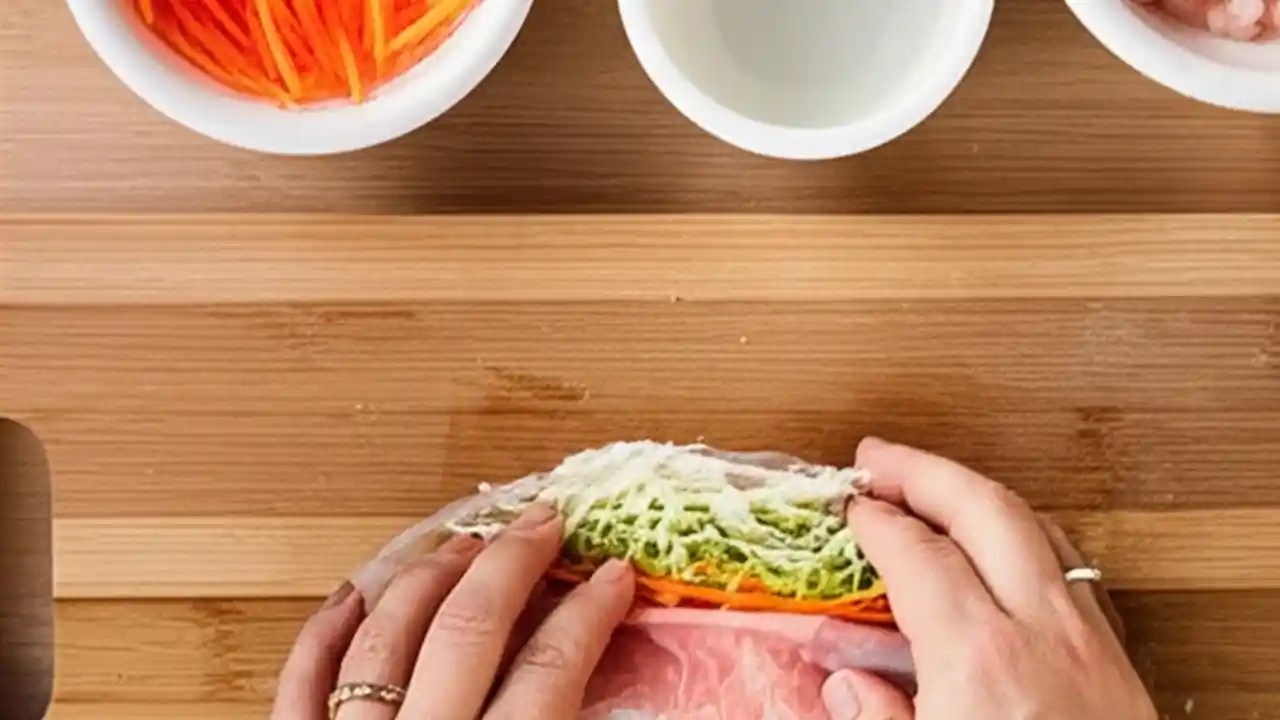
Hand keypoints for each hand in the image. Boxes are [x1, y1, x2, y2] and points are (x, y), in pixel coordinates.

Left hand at [271, 505, 634, 719]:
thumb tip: (597, 683)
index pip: (552, 670)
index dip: (591, 613)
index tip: (615, 575)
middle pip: (471, 628)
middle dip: (514, 563)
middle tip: (545, 522)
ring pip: (386, 635)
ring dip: (430, 577)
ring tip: (465, 544)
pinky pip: (301, 681)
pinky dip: (324, 632)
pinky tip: (353, 594)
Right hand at [825, 438, 1156, 719]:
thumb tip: (852, 685)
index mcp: (980, 661)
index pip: (916, 552)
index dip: (874, 518)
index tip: (847, 507)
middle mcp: (1042, 633)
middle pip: (983, 508)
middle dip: (924, 470)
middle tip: (877, 458)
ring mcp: (1090, 644)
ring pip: (1036, 527)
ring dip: (977, 495)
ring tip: (933, 489)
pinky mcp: (1119, 666)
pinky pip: (1071, 568)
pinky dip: (1025, 536)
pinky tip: (1004, 550)